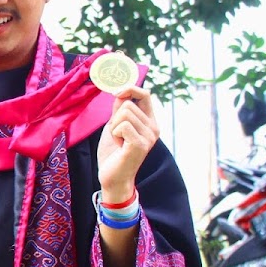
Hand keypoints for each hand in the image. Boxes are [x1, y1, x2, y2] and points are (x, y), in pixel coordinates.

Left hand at [96, 85, 158, 202]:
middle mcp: (154, 128)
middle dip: (115, 118)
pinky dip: (114, 134)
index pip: (146, 95)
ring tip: (119, 141)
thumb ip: (120, 110)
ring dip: (114, 127)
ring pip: (124, 113)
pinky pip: (122, 125)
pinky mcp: (141, 144)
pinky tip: (120, 146)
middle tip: (117, 135)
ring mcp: (149, 136)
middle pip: (128, 104)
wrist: (112, 176)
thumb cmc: (113, 152)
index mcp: (149, 122)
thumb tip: (121, 92)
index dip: (130, 89)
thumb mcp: (115, 126)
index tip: (117, 92)